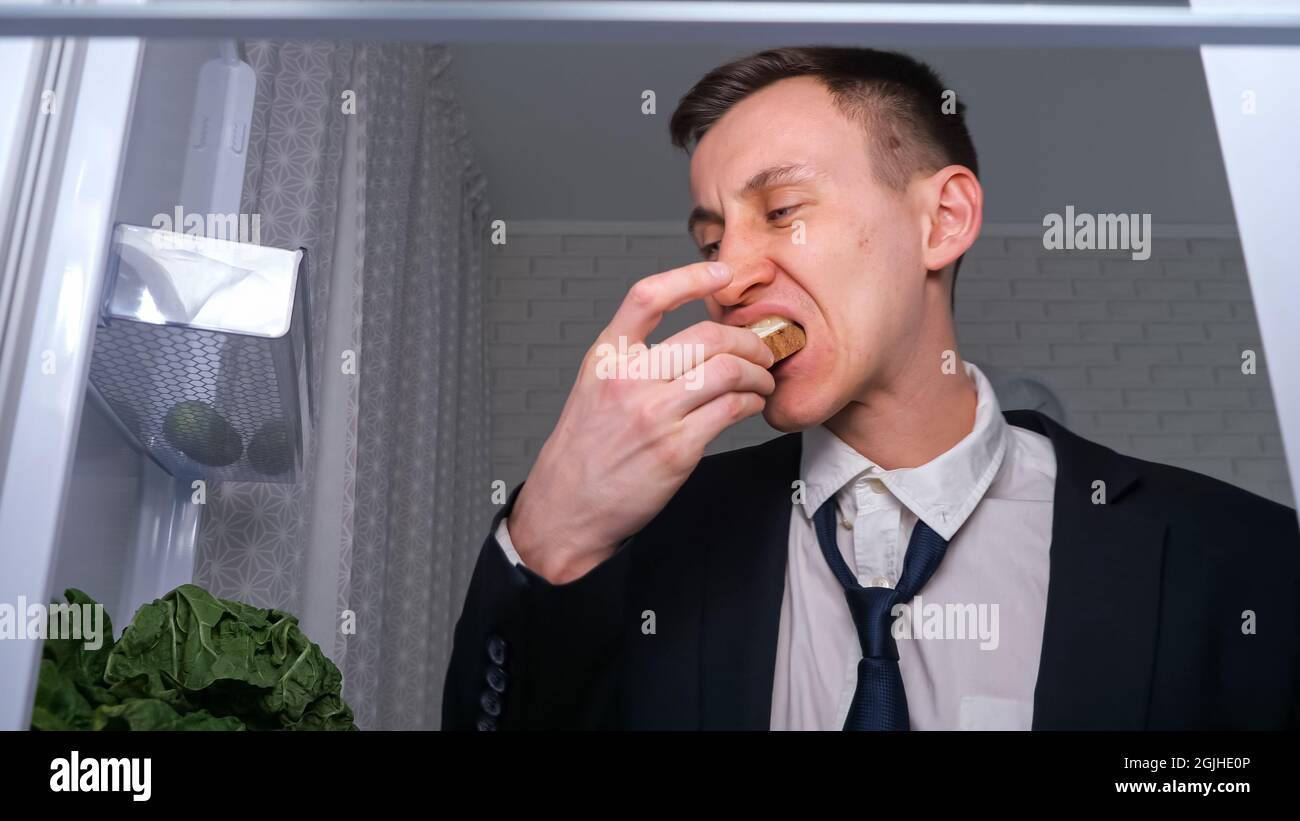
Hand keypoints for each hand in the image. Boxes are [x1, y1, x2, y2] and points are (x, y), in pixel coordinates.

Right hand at [508, 261, 775, 583]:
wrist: (567, 507)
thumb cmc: (585, 448)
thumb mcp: (594, 386)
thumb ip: (634, 357)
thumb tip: (697, 337)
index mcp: (607, 357)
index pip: (648, 296)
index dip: (691, 276)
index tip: (721, 273)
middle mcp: (628, 380)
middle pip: (707, 335)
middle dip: (747, 340)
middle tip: (761, 349)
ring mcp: (653, 415)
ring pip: (727, 371)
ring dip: (758, 373)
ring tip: (762, 380)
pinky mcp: (676, 449)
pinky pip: (731, 410)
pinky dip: (751, 402)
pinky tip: (749, 405)